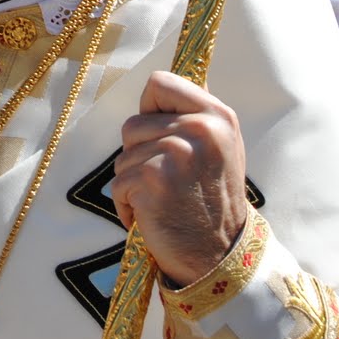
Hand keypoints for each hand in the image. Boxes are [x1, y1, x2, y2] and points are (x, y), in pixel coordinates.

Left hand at [112, 72, 248, 286]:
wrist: (220, 256)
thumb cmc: (213, 201)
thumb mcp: (220, 148)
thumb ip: (194, 114)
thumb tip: (162, 83)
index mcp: (217, 115)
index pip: (160, 82)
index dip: (150, 107)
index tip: (159, 132)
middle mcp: (199, 129)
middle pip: (133, 124)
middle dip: (139, 155)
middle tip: (168, 181)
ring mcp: (175, 154)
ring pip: (123, 155)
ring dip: (133, 182)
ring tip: (163, 199)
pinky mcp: (152, 180)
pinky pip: (118, 183)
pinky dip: (127, 205)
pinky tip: (152, 217)